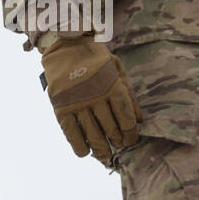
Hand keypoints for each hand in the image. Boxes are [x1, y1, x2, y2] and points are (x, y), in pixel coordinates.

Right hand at [41, 37, 142, 163]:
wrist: (63, 43)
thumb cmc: (94, 57)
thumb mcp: (116, 68)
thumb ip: (128, 92)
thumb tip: (139, 120)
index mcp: (112, 85)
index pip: (126, 118)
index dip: (130, 134)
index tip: (131, 140)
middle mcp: (96, 96)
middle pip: (111, 129)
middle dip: (117, 142)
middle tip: (118, 148)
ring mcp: (77, 102)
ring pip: (92, 135)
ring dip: (101, 150)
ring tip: (105, 156)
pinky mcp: (60, 106)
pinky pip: (71, 133)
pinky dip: (79, 146)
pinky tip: (85, 152)